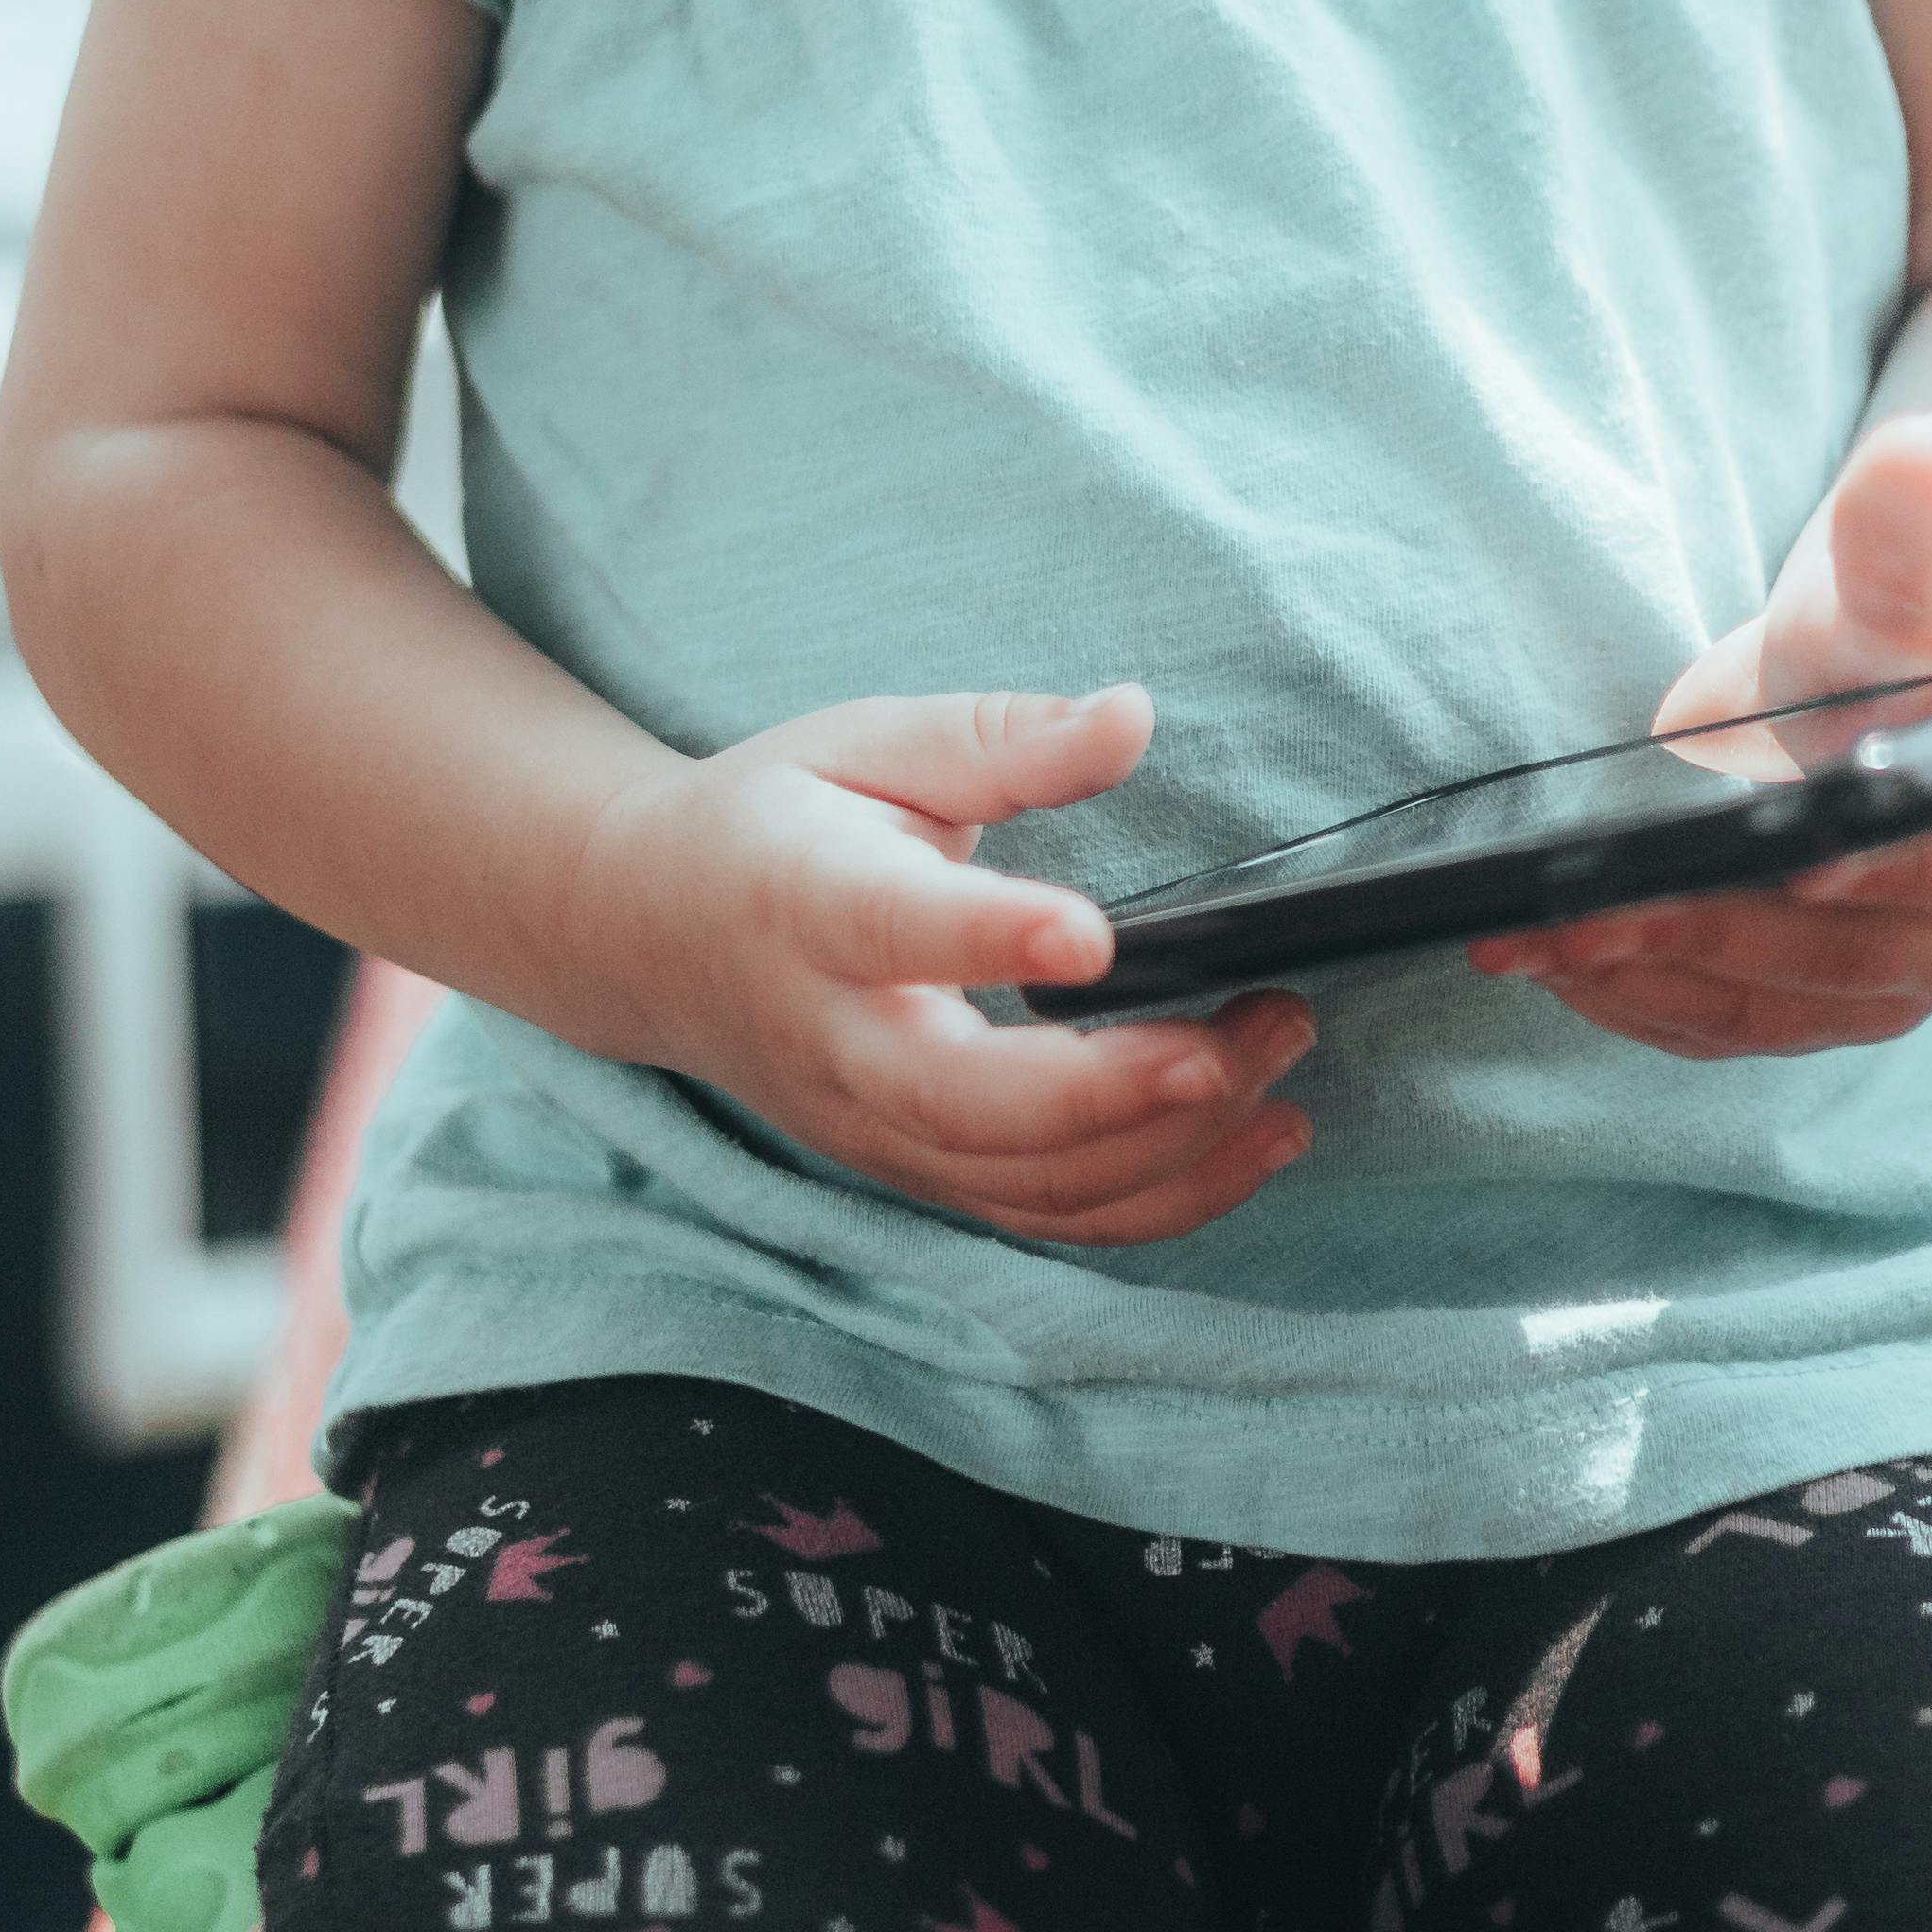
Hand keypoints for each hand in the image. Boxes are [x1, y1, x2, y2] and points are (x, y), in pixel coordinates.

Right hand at [571, 684, 1316, 1247]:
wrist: (648, 935)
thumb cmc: (774, 820)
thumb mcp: (867, 741)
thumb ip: (1001, 738)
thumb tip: (1130, 714)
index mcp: (806, 903)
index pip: (897, 932)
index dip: (994, 939)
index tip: (1098, 933)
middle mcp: (835, 1041)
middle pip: (975, 1108)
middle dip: (1129, 1088)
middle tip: (1262, 1028)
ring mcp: (872, 1127)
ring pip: (1024, 1183)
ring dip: (1173, 1150)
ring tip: (1283, 1073)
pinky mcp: (917, 1170)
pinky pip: (1043, 1217)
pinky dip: (1158, 1201)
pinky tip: (1251, 1146)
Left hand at [1469, 420, 1931, 1061]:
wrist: (1873, 682)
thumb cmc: (1891, 625)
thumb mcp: (1895, 572)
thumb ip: (1902, 530)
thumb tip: (1915, 454)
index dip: (1865, 865)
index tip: (1788, 857)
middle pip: (1828, 953)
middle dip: (1695, 930)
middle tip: (1573, 915)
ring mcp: (1887, 987)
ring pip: (1759, 1007)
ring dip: (1637, 978)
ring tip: (1525, 940)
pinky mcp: (1811, 1013)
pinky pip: (1719, 1028)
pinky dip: (1633, 1002)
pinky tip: (1555, 965)